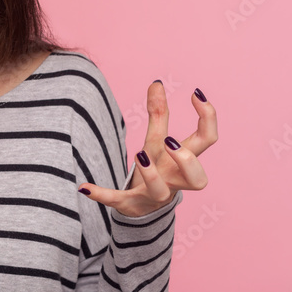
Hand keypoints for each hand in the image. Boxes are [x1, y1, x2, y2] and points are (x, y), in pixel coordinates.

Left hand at [78, 81, 216, 217]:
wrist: (143, 208)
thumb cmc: (157, 170)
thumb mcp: (156, 142)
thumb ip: (159, 114)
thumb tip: (156, 84)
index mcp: (182, 162)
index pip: (207, 140)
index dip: (207, 117)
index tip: (195, 93)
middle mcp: (173, 181)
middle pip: (197, 177)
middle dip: (186, 159)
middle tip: (170, 140)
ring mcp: (153, 196)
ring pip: (161, 192)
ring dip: (151, 174)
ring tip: (139, 155)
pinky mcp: (130, 204)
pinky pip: (117, 202)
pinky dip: (101, 195)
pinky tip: (84, 187)